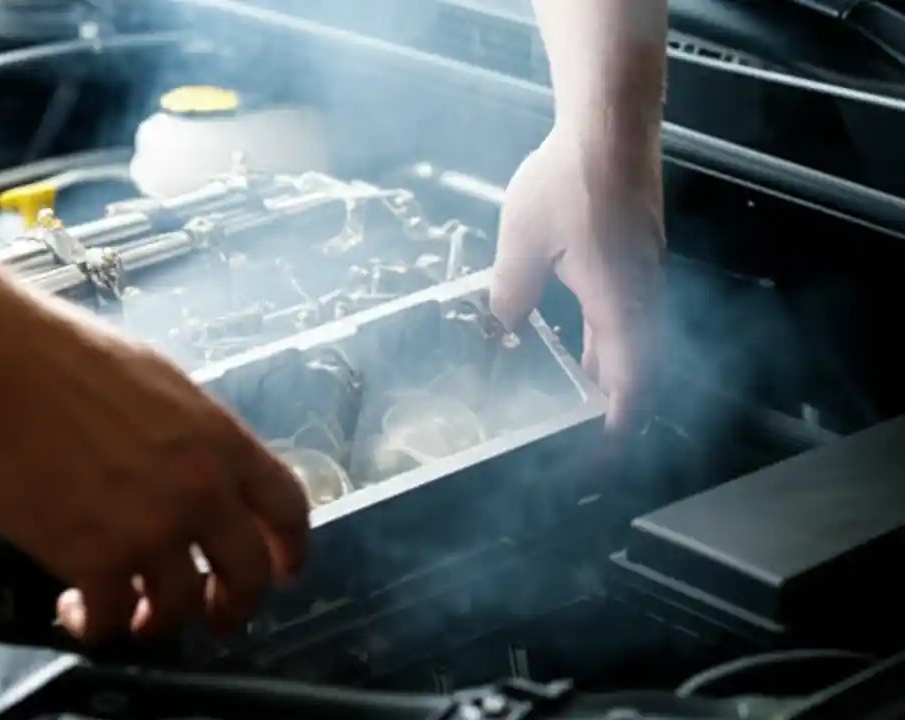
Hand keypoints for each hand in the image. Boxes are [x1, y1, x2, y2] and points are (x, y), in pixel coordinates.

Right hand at [0, 303, 309, 642]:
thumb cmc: (64, 357)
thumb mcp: (161, 383)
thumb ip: (194, 438)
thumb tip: (202, 470)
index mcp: (220, 440)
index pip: (287, 507)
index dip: (291, 548)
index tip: (284, 569)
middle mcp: (198, 490)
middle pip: (248, 574)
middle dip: (236, 605)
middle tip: (219, 615)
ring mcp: (148, 530)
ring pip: (181, 607)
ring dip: (161, 622)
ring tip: (138, 618)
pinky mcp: (92, 560)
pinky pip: (112, 619)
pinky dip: (98, 625)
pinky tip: (79, 610)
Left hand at [490, 124, 664, 433]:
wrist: (611, 125)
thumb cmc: (575, 176)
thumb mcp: (522, 243)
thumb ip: (508, 292)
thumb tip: (500, 329)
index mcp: (617, 302)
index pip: (628, 384)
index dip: (615, 424)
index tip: (600, 451)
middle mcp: (639, 294)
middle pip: (634, 369)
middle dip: (609, 406)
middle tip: (583, 433)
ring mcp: (642, 274)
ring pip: (630, 340)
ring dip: (606, 372)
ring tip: (575, 395)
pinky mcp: (636, 255)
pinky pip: (626, 312)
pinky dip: (606, 338)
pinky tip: (579, 338)